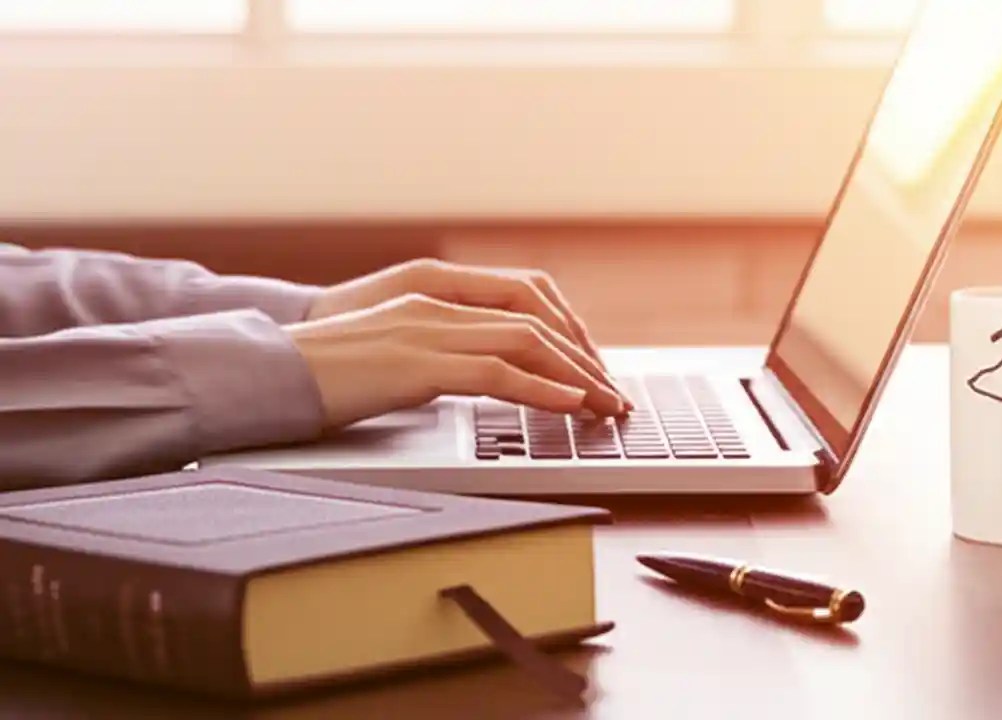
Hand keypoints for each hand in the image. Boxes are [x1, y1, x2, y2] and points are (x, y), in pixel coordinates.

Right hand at [287, 294, 626, 429]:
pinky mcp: (415, 365)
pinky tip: (568, 405)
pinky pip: (497, 372)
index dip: (568, 336)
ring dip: (576, 376)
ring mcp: (427, 331)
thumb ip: (434, 355)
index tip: (592, 370)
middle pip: (537, 321)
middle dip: (584, 360)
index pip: (524, 303)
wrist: (265, 372)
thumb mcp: (389, 354)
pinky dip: (542, 389)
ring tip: (604, 405)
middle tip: (613, 395)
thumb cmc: (320, 372)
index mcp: (433, 297)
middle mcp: (437, 305)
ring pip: (528, 343)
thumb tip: (476, 376)